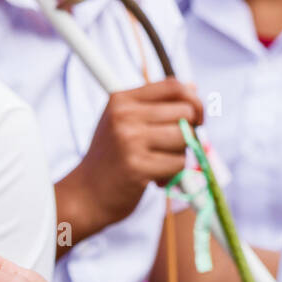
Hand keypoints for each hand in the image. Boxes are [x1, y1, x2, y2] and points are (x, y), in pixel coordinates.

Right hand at [62, 78, 203, 234]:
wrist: (86, 194)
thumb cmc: (112, 156)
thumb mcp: (125, 121)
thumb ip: (156, 104)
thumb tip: (192, 87)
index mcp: (121, 99)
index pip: (173, 86)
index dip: (193, 100)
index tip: (196, 117)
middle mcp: (124, 115)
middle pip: (185, 112)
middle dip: (190, 131)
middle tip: (175, 145)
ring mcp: (130, 141)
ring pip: (185, 137)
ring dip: (180, 154)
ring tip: (160, 162)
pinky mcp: (137, 167)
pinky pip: (178, 163)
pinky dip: (174, 173)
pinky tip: (155, 177)